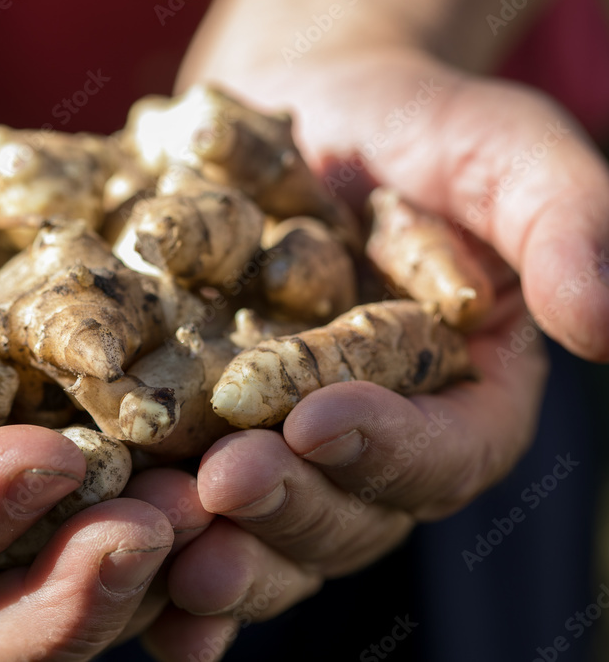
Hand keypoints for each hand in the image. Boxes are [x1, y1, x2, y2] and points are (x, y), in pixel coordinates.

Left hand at [144, 45, 607, 657]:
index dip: (386, 448)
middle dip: (287, 508)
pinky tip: (127, 569)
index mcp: (460, 402)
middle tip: (223, 486)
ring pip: (267, 538)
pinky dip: (165, 553)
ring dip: (217, 551)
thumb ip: (562, 225)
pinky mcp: (213, 445)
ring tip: (159, 534)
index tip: (318, 419)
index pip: (441, 452)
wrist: (307, 118)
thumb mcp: (503, 154)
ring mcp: (289, 458)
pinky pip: (194, 518)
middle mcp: (376, 451)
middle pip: (347, 519)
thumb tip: (605, 321)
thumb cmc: (417, 129)